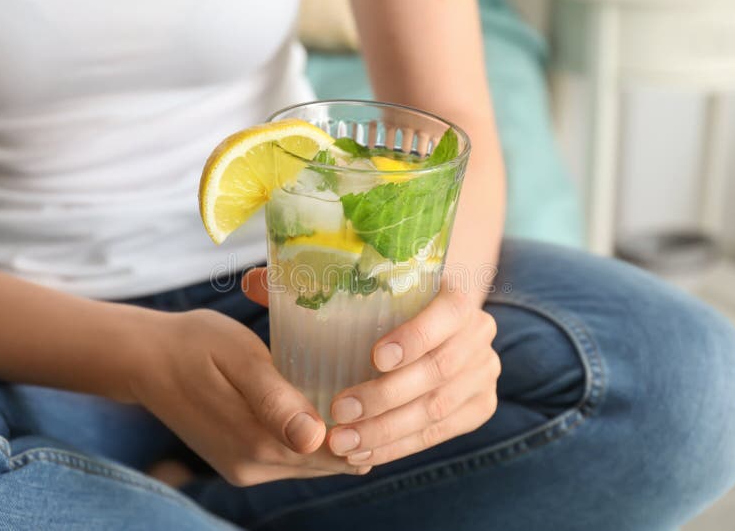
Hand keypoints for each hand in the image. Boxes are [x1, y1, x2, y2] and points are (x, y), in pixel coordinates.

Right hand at [128, 307, 370, 486]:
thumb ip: (276, 400)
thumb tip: (315, 438)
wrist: (145, 359)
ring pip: (309, 462)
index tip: (391, 398)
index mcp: (256, 442)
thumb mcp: (240, 359)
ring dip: (336, 439)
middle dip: (357, 436)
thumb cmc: (196, 345)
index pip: (332, 454)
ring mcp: (242, 468)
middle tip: (387, 396)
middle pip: (325, 463)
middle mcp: (251, 467)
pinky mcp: (237, 461)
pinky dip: (312, 438)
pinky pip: (289, 457)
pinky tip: (326, 410)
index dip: (367, 432)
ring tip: (364, 401)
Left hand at [243, 267, 500, 466]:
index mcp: (455, 293)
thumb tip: (251, 281)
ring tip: (341, 441)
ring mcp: (483, 372)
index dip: (417, 335)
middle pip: (439, 369)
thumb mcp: (349, 289)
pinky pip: (441, 433)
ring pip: (437, 408)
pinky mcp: (479, 405)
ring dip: (387, 429)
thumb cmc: (379, 305)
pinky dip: (400, 445)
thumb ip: (306, 283)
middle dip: (386, 396)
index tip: (375, 356)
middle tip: (339, 410)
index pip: (450, 310)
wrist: (427, 327)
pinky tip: (364, 452)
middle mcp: (479, 332)